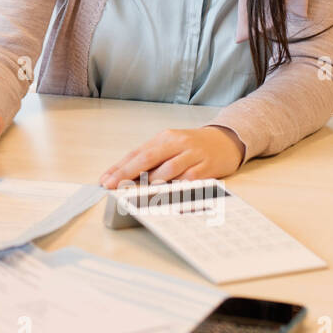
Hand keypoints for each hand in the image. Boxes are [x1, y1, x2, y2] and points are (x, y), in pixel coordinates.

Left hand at [99, 125, 244, 188]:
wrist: (226, 141)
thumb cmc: (193, 147)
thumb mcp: (171, 146)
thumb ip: (152, 160)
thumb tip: (126, 178)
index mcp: (164, 138)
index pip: (137, 153)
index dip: (119, 167)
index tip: (105, 180)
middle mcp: (177, 143)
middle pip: (148, 159)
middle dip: (127, 174)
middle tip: (113, 186)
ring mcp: (192, 155)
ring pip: (167, 170)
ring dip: (150, 183)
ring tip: (135, 193)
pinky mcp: (206, 167)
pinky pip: (188, 180)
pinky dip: (175, 188)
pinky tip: (165, 195)